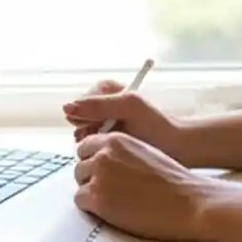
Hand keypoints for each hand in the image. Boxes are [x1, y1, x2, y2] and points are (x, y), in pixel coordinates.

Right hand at [63, 80, 185, 160]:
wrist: (174, 147)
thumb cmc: (156, 124)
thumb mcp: (128, 106)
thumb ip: (98, 105)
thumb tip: (67, 107)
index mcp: (107, 90)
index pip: (79, 102)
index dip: (83, 114)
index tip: (93, 124)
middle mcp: (103, 105)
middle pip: (78, 118)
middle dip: (86, 129)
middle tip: (101, 136)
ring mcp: (105, 123)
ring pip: (82, 133)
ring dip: (91, 141)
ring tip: (107, 144)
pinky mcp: (109, 140)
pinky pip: (91, 145)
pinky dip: (96, 149)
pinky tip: (108, 151)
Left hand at [74, 132, 223, 241]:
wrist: (187, 201)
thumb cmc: (174, 181)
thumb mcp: (145, 152)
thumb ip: (122, 152)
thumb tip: (106, 161)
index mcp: (117, 139)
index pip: (87, 145)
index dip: (93, 159)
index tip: (99, 170)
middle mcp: (104, 153)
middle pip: (81, 164)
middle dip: (91, 176)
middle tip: (108, 189)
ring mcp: (99, 175)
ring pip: (80, 182)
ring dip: (91, 191)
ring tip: (113, 200)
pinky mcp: (97, 198)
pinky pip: (80, 201)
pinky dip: (92, 207)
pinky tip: (111, 209)